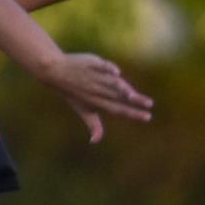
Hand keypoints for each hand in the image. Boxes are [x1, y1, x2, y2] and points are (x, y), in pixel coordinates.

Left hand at [38, 52, 153, 142]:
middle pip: (118, 96)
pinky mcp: (92, 63)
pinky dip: (108, 69)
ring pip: (111, 83)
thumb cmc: (72, 93)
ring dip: (122, 88)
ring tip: (132, 93)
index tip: (148, 117)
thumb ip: (93, 124)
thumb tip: (94, 141)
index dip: (132, 114)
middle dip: (134, 100)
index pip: (118, 109)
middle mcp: (97, 90)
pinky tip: (116, 72)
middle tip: (149, 104)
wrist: (55, 72)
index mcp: (97, 102)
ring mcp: (94, 76)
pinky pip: (101, 67)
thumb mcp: (82, 110)